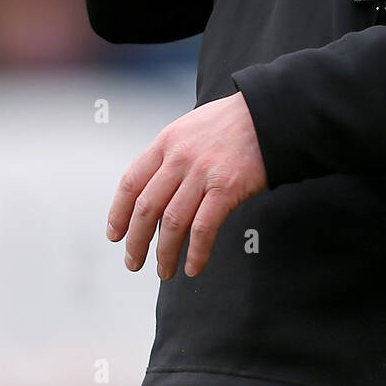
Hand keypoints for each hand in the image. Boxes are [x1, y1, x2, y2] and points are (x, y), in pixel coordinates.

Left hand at [106, 91, 267, 279]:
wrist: (270, 115)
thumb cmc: (233, 122)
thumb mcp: (191, 127)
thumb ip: (171, 154)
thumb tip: (155, 188)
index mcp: (166, 142)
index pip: (131, 183)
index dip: (118, 213)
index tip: (116, 235)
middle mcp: (179, 157)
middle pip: (146, 208)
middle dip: (136, 242)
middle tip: (134, 261)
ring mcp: (202, 173)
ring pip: (172, 223)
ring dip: (164, 253)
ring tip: (164, 271)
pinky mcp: (227, 187)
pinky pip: (203, 228)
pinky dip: (195, 252)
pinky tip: (193, 267)